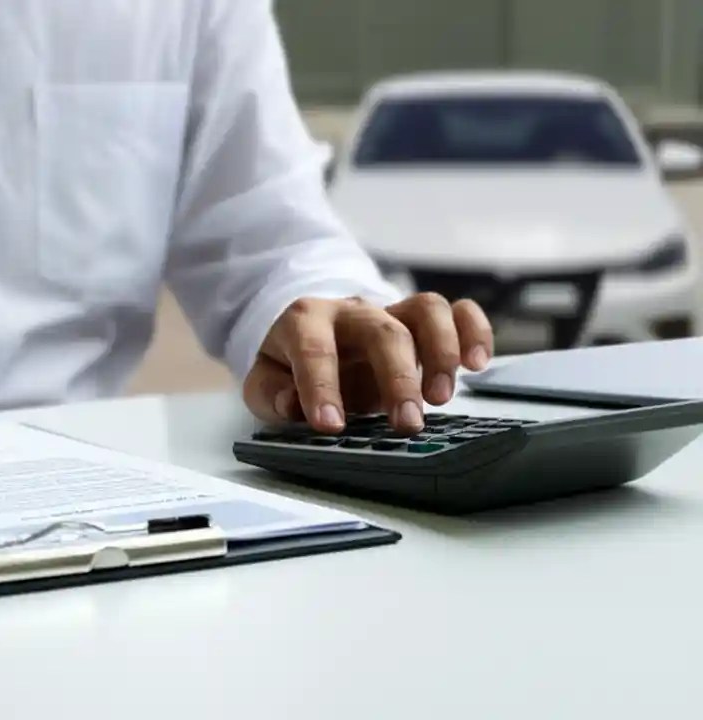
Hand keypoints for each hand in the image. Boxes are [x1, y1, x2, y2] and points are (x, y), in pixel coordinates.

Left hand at [243, 293, 493, 433]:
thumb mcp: (264, 380)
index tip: (331, 426)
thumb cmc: (288, 363)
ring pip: (427, 310)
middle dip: (398, 378)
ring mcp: (390, 312)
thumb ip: (271, 393)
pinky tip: (477, 364)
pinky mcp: (420, 320)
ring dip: (441, 352)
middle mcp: (352, 312)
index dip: (321, 387)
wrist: (307, 332)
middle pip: (382, 331)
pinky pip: (456, 310)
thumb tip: (293, 403)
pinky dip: (473, 331)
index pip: (313, 349)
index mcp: (305, 321)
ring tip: (442, 398)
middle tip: (407, 424)